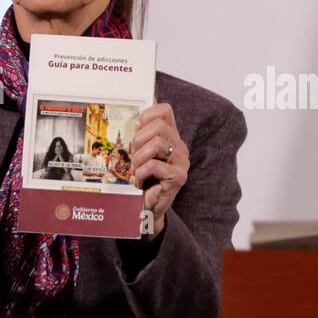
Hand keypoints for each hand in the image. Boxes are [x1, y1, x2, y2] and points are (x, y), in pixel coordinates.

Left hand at [130, 103, 187, 238]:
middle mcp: (180, 147)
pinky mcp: (178, 177)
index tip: (137, 130)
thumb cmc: (144, 179)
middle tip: (135, 156)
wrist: (148, 207)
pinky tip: (141, 181)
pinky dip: (141, 173)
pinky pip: (154, 165)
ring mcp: (181, 162)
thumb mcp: (141, 153)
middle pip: (160, 126)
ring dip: (139, 158)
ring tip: (138, 170)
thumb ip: (142, 137)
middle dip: (139, 140)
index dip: (148, 115)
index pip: (165, 111)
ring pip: (157, 144)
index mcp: (171, 137)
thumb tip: (138, 121)